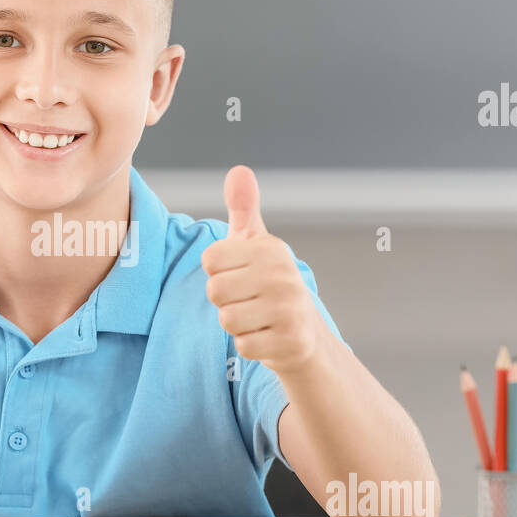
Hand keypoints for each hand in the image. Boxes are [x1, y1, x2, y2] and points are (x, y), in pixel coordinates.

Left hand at [201, 165, 319, 376]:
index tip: (240, 277)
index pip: (210, 260)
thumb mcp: (256, 245)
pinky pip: (243, 346)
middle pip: (214, 291)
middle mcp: (283, 274)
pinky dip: (251, 346)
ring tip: (258, 319)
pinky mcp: (291, 341)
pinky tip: (269, 337)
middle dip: (226, 302)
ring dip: (237, 326)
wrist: (306, 335)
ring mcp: (290, 308)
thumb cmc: (269, 285)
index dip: (218, 273)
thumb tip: (238, 170)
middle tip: (250, 302)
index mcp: (270, 248)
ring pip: (227, 320)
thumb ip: (243, 210)